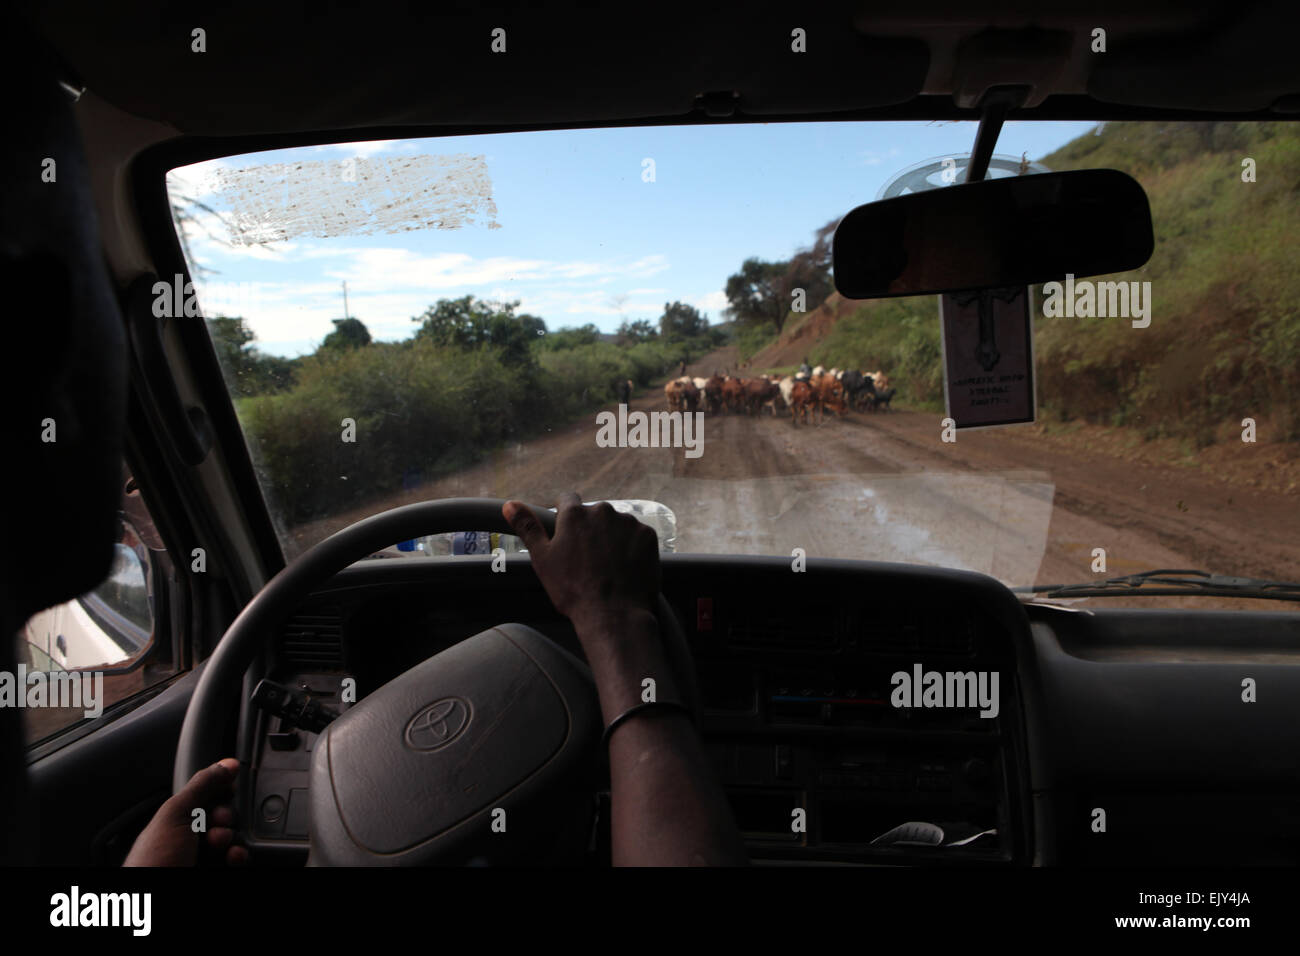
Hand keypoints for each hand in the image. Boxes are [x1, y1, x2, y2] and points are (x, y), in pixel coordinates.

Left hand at [123, 758, 247, 866]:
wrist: (153, 902)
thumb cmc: (153, 861)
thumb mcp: (175, 813)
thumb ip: (202, 785)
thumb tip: (228, 763)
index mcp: (175, 820)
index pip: (207, 797)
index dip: (220, 791)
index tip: (226, 789)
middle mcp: (190, 838)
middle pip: (225, 816)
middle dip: (225, 815)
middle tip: (214, 821)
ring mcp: (204, 858)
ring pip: (235, 838)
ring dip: (232, 836)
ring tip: (219, 843)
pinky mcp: (218, 872)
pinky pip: (240, 859)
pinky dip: (240, 855)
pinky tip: (232, 856)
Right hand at [502, 492, 659, 631]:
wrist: (613, 614)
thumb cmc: (573, 590)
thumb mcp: (542, 559)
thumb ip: (527, 527)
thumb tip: (510, 505)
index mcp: (575, 514)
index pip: (567, 500)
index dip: (565, 517)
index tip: (567, 534)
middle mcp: (603, 511)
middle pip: (594, 514)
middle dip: (591, 530)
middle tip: (588, 559)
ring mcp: (628, 522)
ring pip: (617, 525)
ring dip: (612, 538)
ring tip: (608, 566)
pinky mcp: (648, 536)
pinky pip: (637, 536)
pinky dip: (632, 548)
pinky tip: (625, 567)